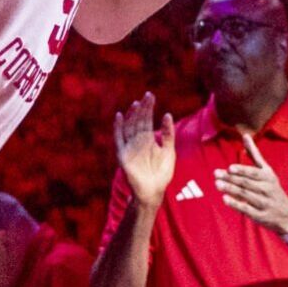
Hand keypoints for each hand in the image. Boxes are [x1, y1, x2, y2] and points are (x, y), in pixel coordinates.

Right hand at [114, 92, 175, 206]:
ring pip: (129, 127)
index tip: (150, 96)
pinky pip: (119, 139)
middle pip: (138, 121)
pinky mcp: (123, 155)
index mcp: (148, 139)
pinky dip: (118, 128)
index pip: (146, 119)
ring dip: (131, 116)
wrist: (154, 191)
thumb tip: (167, 114)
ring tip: (136, 104)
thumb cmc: (162, 172)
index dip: (148, 108)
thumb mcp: (169, 151)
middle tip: (147, 96)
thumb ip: (168, 134)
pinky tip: (119, 116)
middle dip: (142, 109)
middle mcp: (137, 141)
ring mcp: (130, 147)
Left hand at [219, 132, 287, 235]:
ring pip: (246, 195)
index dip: (242, 170)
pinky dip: (236, 204)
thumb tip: (245, 135)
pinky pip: (247, 209)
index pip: (254, 173)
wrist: (287, 214)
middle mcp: (267, 189)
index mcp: (268, 176)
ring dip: (231, 189)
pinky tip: (225, 199)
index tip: (230, 168)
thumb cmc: (272, 187)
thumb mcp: (266, 170)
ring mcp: (264, 202)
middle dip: (231, 179)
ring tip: (217, 184)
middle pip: (247, 183)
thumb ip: (254, 154)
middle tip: (216, 174)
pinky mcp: (259, 215)